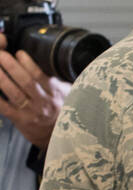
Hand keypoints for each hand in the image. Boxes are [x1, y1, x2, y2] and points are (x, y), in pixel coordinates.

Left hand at [0, 33, 71, 148]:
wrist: (60, 136)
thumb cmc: (61, 110)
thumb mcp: (68, 93)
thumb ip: (58, 79)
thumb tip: (50, 61)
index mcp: (56, 92)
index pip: (41, 75)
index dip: (28, 63)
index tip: (19, 53)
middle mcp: (44, 101)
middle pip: (25, 81)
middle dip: (11, 66)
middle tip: (1, 54)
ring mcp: (31, 112)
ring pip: (13, 92)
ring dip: (1, 78)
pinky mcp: (20, 120)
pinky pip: (5, 108)